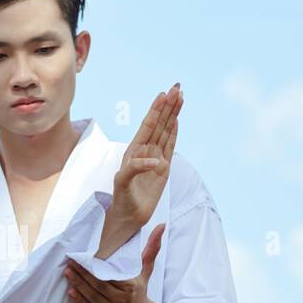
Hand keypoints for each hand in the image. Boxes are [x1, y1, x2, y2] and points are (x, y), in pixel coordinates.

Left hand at [66, 223, 165, 302]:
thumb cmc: (140, 291)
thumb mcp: (146, 270)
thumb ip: (152, 248)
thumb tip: (161, 226)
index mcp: (130, 286)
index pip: (110, 275)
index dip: (95, 267)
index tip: (84, 256)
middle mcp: (119, 299)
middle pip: (98, 285)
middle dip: (82, 273)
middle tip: (70, 261)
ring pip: (91, 296)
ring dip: (77, 284)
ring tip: (67, 271)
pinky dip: (78, 299)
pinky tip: (70, 290)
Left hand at [110, 82, 181, 229]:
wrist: (129, 215)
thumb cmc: (122, 197)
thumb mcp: (123, 181)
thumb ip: (136, 168)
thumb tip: (155, 161)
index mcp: (134, 150)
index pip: (148, 125)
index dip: (156, 110)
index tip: (163, 94)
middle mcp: (145, 151)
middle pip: (159, 123)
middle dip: (168, 106)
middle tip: (177, 87)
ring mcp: (156, 158)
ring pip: (166, 131)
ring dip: (173, 115)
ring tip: (180, 97)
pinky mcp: (164, 168)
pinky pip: (171, 146)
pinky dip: (175, 132)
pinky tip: (177, 120)